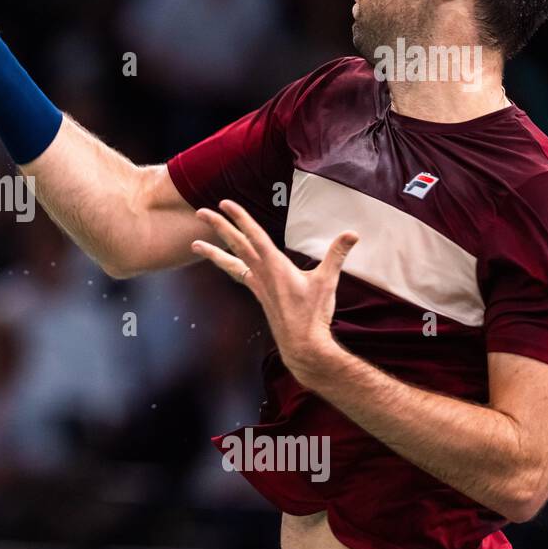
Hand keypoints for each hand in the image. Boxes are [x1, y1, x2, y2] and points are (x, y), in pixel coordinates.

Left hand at [191, 199, 357, 385]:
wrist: (301, 344)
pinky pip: (238, 274)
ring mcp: (257, 284)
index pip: (254, 235)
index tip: (225, 204)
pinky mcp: (258, 294)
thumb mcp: (328, 281)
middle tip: (200, 212)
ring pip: (231, 261)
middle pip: (236, 244)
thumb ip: (337, 255)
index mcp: (275, 265)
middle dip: (218, 226)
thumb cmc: (313, 314)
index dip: (240, 217)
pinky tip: (225, 263)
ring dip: (213, 250)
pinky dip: (228, 265)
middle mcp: (261, 273)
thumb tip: (353, 233)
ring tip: (195, 243)